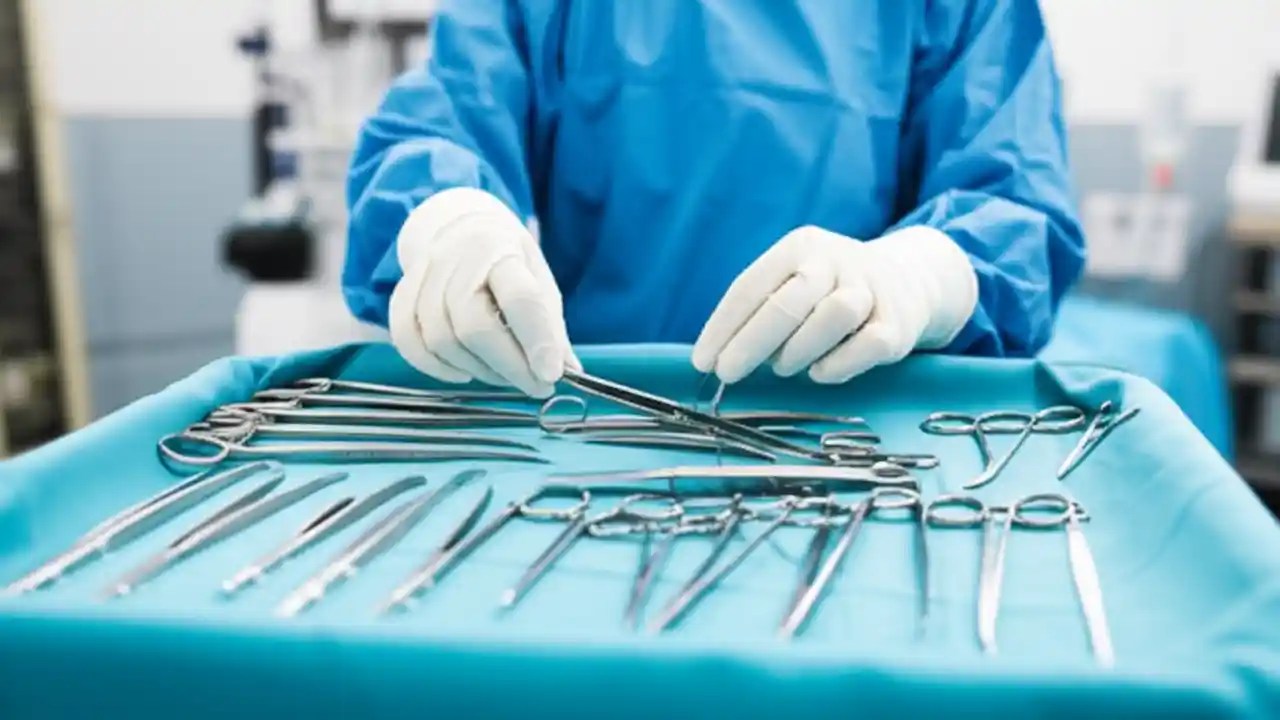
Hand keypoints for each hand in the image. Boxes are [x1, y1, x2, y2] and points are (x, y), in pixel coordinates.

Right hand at [389, 188, 576, 396]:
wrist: (457, 225)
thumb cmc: (506, 260)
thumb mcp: (539, 279)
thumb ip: (551, 326)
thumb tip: (568, 372)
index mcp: (501, 250)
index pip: (519, 298)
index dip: (536, 341)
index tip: (551, 375)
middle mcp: (457, 258)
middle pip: (474, 326)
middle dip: (508, 367)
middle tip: (535, 386)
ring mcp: (424, 275)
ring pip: (441, 339)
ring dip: (478, 370)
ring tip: (504, 375)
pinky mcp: (403, 293)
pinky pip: (407, 339)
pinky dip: (433, 366)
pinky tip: (462, 372)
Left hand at [692, 225, 976, 383]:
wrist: (910, 278)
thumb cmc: (831, 289)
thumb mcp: (795, 281)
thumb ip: (762, 310)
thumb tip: (719, 359)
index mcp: (800, 247)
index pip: (751, 286)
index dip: (723, 326)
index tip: (702, 361)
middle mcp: (836, 260)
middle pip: (789, 301)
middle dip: (751, 342)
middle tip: (728, 372)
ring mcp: (870, 289)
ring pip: (833, 316)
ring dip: (798, 350)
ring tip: (784, 367)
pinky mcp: (898, 322)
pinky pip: (867, 345)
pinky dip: (837, 365)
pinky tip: (819, 372)